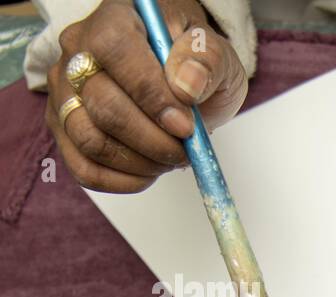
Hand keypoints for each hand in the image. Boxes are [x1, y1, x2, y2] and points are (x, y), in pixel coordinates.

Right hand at [46, 0, 247, 192]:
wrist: (181, 79)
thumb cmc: (193, 61)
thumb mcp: (216, 51)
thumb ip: (206, 59)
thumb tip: (185, 86)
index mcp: (114, 21)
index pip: (115, 52)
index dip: (151, 95)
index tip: (185, 125)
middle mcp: (77, 53)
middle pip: (102, 106)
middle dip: (153, 140)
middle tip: (186, 148)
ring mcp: (65, 93)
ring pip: (90, 140)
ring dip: (139, 162)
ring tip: (171, 157)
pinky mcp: (65, 130)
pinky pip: (83, 168)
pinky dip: (123, 181)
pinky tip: (150, 172)